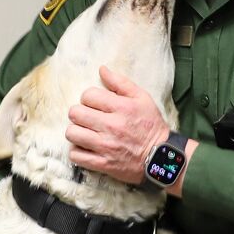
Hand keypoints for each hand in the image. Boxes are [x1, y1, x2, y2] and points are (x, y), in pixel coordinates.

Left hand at [66, 66, 165, 185]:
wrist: (161, 157)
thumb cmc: (151, 125)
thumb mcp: (142, 98)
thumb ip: (121, 82)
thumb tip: (101, 69)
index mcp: (121, 108)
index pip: (88, 95)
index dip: (89, 98)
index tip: (95, 104)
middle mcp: (111, 126)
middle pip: (75, 113)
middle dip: (79, 113)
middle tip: (88, 118)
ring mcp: (105, 146)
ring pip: (72, 133)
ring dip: (76, 132)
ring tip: (85, 132)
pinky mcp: (102, 164)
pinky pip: (76, 156)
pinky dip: (77, 152)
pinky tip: (86, 148)